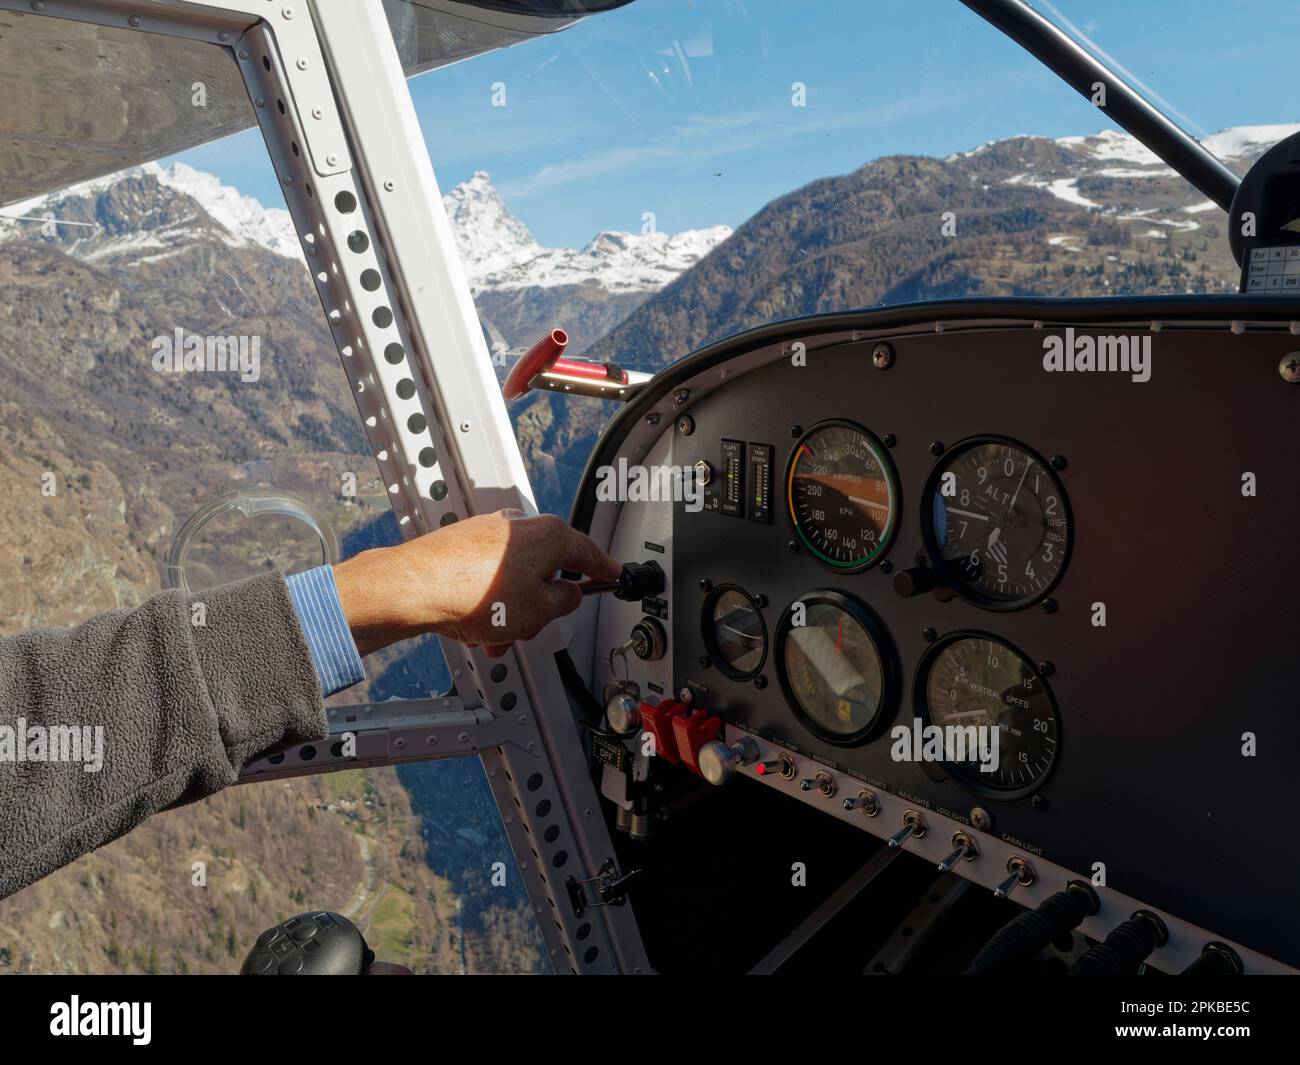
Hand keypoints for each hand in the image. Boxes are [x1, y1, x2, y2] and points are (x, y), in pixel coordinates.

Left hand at [332, 509, 621, 656]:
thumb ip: (564, 602)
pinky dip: (487, 604)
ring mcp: (488, 533)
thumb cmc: (474, 594)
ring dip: (509, 613)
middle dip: (538, 607)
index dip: (603, 569)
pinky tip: (473, 628)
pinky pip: (487, 579)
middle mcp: (519, 526)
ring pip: (514, 580)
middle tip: (531, 628)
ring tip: (492, 638)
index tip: (612, 574)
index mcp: (548, 535)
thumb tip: (567, 596)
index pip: (588, 553)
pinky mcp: (461, 545)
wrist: (414, 587)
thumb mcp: (538, 611)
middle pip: (546, 571)